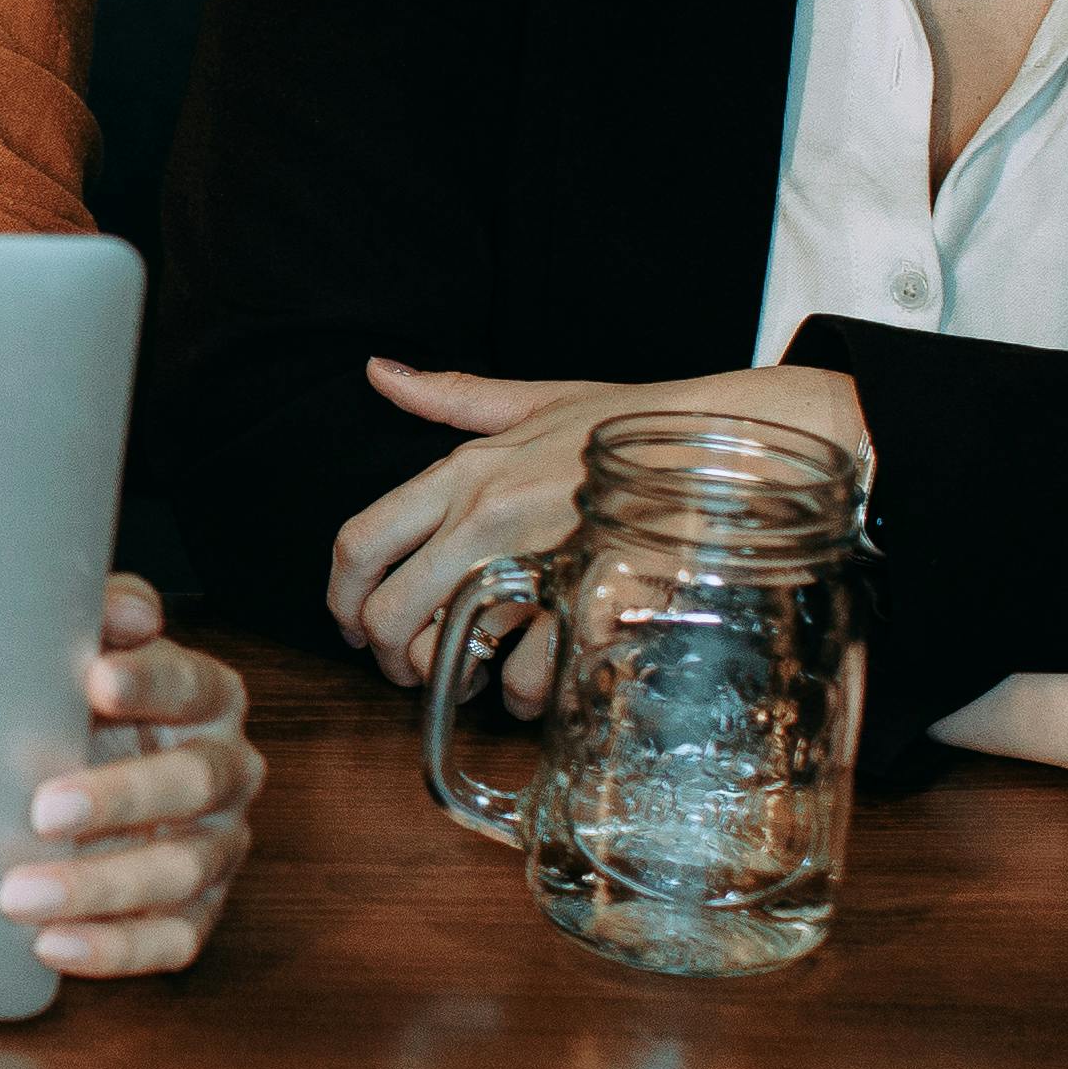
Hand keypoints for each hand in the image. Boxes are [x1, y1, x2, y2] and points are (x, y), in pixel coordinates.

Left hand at [0, 575, 260, 977]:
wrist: (81, 769)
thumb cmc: (81, 702)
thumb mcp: (90, 647)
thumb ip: (107, 617)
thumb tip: (125, 612)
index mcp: (209, 696)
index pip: (190, 684)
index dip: (148, 683)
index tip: (93, 681)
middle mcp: (228, 771)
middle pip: (193, 784)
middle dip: (119, 798)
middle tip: (42, 809)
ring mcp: (220, 845)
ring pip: (180, 871)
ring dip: (99, 887)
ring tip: (16, 893)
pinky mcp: (200, 908)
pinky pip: (173, 939)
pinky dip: (114, 950)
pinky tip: (51, 945)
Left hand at [330, 357, 869, 709]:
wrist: (726, 444)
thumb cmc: (633, 424)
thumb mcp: (539, 397)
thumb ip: (452, 396)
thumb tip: (380, 372)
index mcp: (464, 470)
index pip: (360, 540)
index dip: (341, 597)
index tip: (351, 624)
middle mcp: (486, 517)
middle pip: (392, 613)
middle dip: (392, 657)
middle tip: (412, 670)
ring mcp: (535, 563)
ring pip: (453, 652)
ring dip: (456, 682)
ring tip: (476, 680)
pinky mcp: (585, 602)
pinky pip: (527, 675)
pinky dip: (521, 696)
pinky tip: (532, 687)